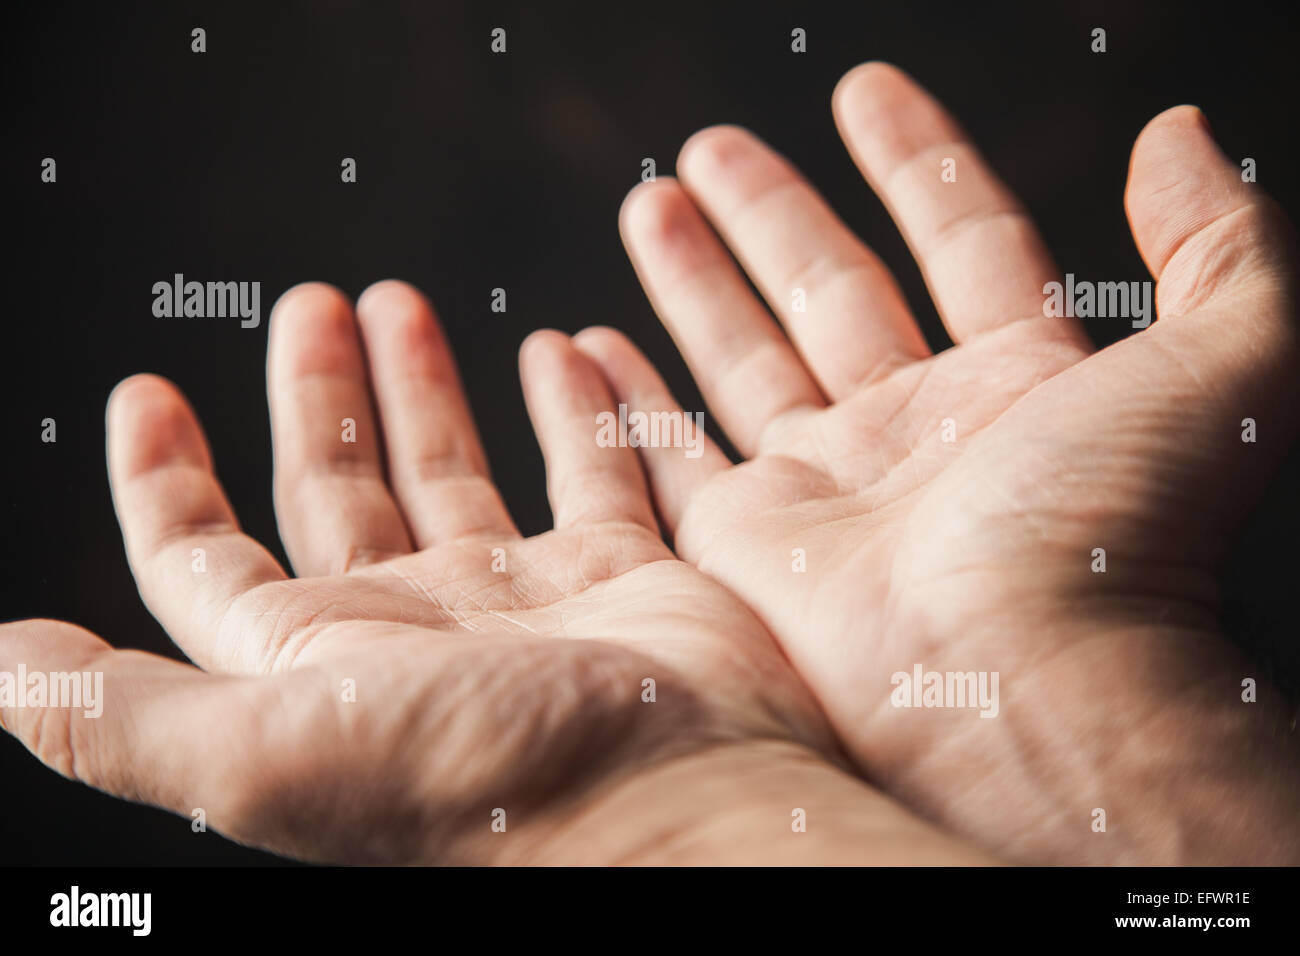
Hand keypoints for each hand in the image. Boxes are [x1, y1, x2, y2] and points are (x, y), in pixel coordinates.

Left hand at [0, 280, 990, 864]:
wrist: (673, 809)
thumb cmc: (472, 784)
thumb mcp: (265, 747)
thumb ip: (122, 711)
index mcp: (317, 657)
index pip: (207, 560)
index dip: (164, 480)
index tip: (147, 392)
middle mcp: (414, 627)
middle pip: (340, 494)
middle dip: (317, 398)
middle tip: (310, 304)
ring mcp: (524, 600)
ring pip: (460, 474)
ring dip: (426, 392)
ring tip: (405, 303)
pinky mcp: (623, 579)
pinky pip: (592, 472)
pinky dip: (576, 411)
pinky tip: (561, 347)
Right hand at [583, 62, 1299, 862]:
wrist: (1017, 685)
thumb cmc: (1117, 534)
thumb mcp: (1228, 363)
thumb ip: (1220, 243)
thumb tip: (1180, 139)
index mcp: (1022, 385)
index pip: (963, 240)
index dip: (915, 160)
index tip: (861, 91)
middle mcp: (920, 436)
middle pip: (830, 292)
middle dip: (770, 212)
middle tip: (708, 146)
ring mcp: (829, 492)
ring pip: (745, 361)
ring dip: (693, 283)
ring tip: (648, 203)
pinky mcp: (751, 548)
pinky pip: (674, 460)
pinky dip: (628, 407)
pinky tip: (585, 348)